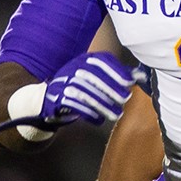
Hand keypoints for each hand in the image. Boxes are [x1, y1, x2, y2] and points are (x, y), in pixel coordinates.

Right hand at [0, 53, 148, 141]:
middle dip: (111, 89)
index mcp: (80, 61)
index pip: (100, 61)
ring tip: (116, 113)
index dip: (116, 70)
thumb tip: (141, 76)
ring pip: (86, 93)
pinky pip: (74, 106)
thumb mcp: (93, 80)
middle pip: (94, 77)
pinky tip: (99, 119)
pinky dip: (89, 113)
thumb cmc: (74, 91)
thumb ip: (114, 77)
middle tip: (124, 99)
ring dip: (103, 104)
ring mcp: (61, 85)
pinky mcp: (54, 100)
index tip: (129, 81)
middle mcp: (70, 70)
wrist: (39, 101)